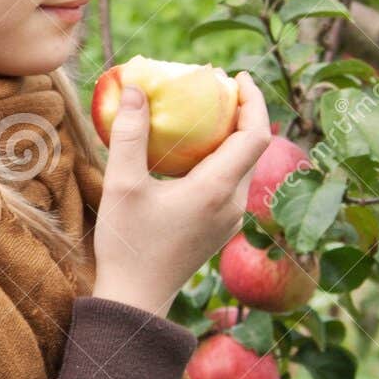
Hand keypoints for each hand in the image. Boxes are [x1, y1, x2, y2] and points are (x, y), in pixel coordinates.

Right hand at [92, 71, 271, 317]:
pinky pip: (230, 185)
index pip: (256, 134)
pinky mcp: (218, 230)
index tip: (237, 76)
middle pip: (253, 148)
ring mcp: (229, 220)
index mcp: (217, 188)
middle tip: (215, 89)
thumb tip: (136, 88)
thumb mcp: (122, 186)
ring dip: (231, 138)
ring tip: (203, 116)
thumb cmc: (128, 246)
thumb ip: (130, 135)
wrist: (137, 301)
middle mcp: (233, 204)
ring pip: (242, 167)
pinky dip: (220, 160)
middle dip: (241, 113)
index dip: (253, 100)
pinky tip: (191, 156)